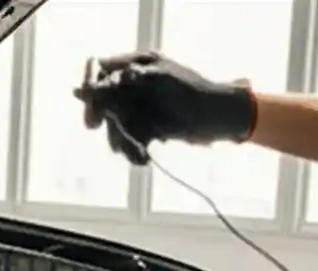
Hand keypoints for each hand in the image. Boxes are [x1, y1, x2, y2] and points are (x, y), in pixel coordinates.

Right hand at [74, 52, 256, 164]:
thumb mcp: (160, 80)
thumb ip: (129, 79)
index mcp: (140, 65)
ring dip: (122, 140)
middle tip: (110, 138)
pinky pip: (130, 137)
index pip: (104, 73)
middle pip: (106, 101)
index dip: (94, 92)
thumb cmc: (196, 93)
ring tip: (136, 155)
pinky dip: (133, 149)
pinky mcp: (148, 125)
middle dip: (109, 122)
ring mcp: (142, 105)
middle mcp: (137, 84)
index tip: (94, 114)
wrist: (223, 118)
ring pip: (117, 123)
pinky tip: (141, 158)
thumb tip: (98, 83)